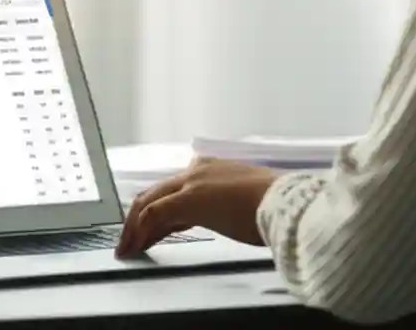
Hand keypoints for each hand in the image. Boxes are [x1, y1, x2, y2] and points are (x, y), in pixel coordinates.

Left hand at [116, 156, 278, 256]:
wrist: (288, 203)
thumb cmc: (277, 206)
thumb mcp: (244, 202)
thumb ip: (225, 205)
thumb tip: (223, 217)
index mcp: (211, 168)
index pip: (173, 191)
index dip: (156, 213)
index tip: (150, 231)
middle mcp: (197, 170)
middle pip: (155, 194)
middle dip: (137, 219)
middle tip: (128, 240)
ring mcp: (192, 182)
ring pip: (149, 202)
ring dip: (134, 227)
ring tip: (127, 247)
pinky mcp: (189, 199)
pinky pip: (154, 214)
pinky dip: (140, 231)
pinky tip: (136, 246)